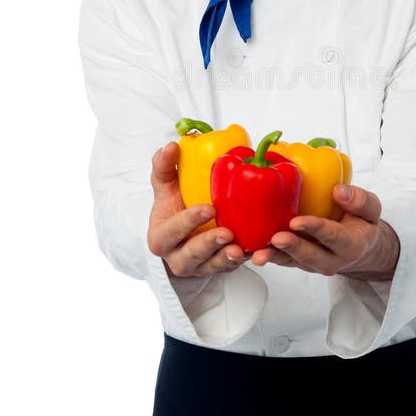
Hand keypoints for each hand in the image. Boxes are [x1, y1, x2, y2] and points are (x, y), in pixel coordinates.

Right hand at [147, 142, 248, 277]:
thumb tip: (170, 146)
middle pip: (190, 256)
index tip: (208, 208)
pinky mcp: (219, 269)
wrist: (184, 229)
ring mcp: (200, 267)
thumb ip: (164, 166)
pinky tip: (254, 252)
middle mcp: (178, 257)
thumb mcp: (166, 187)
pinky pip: (232, 269)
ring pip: (212, 267)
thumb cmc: (174, 205)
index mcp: (161, 237)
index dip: (187, 222)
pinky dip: (243, 261)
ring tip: (240, 249)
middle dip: (208, 245)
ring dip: (226, 259)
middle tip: (227, 233)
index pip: (170, 232)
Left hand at [251, 184, 399, 280]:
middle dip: (291, 247)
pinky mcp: (296, 261)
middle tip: (276, 238)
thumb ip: (360, 200)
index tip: (298, 221)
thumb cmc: (361, 223)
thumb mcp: (371, 209)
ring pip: (291, 261)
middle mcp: (330, 259)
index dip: (315, 229)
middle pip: (309, 255)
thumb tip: (338, 191)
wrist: (359, 247)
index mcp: (350, 245)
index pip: (332, 237)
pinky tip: (249, 249)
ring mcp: (311, 262)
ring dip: (273, 257)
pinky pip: (280, 259)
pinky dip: (265, 254)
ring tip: (257, 253)